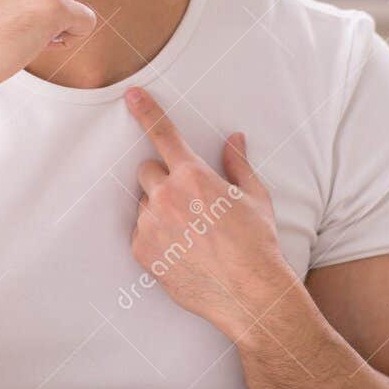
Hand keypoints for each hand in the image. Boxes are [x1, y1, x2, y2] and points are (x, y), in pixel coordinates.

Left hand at [126, 87, 298, 343]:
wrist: (249, 294)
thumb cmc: (257, 244)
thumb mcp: (256, 198)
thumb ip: (238, 164)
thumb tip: (233, 138)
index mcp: (193, 176)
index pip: (163, 134)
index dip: (146, 110)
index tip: (131, 94)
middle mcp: (167, 196)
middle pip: (147, 171)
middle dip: (163, 179)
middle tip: (188, 202)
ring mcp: (151, 225)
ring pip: (144, 204)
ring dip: (159, 210)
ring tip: (190, 234)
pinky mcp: (142, 251)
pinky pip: (140, 232)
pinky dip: (155, 237)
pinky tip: (181, 251)